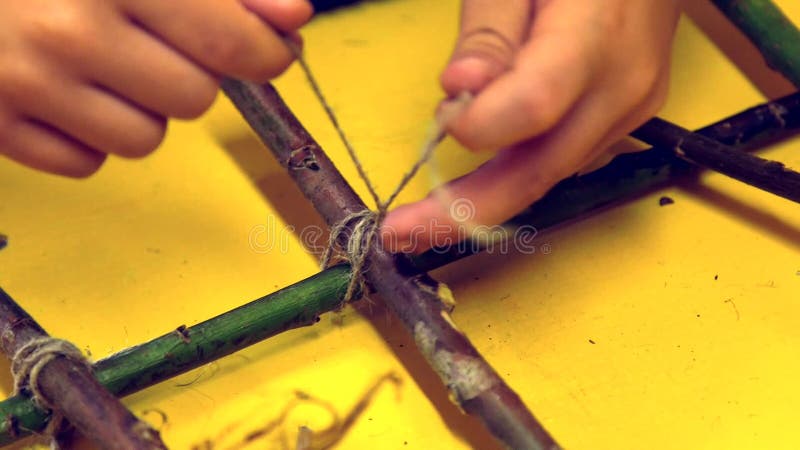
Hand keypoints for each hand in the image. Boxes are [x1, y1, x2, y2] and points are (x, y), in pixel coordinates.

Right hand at [0, 0, 311, 176]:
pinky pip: (88, 162)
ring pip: (145, 139)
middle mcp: (67, 31)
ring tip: (102, 63)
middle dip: (191, 74)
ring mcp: (26, 83)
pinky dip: (89, 134)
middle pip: (195, 99)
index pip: (229, 42)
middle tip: (153, 41)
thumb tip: (292, 19)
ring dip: (141, 109)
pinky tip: (66, 91)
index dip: (266, 53)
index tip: (269, 51)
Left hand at [383, 0, 679, 251]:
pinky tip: (472, 189)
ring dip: (481, 203)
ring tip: (421, 217)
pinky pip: (560, 161)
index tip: (441, 122)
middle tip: (400, 232)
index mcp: (593, 35)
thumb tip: (459, 89)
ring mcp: (629, 112)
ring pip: (547, 175)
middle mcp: (620, 87)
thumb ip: (489, 33)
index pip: (535, 105)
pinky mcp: (624, 121)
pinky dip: (512, 177)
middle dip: (461, 212)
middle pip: (538, 170)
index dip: (481, 126)